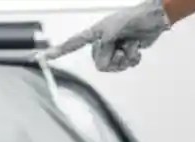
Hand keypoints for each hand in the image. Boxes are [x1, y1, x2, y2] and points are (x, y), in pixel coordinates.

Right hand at [40, 0, 170, 71]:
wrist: (154, 19)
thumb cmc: (134, 19)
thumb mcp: (115, 30)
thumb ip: (104, 47)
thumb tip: (101, 63)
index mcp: (95, 34)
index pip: (72, 44)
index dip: (57, 51)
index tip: (41, 57)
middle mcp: (102, 42)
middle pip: (99, 64)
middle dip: (113, 59)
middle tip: (121, 47)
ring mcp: (114, 49)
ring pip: (113, 68)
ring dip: (125, 60)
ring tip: (131, 46)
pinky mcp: (125, 53)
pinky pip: (125, 67)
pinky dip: (133, 59)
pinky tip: (137, 49)